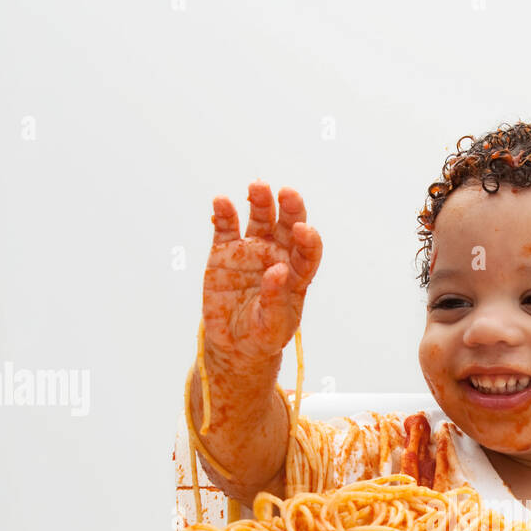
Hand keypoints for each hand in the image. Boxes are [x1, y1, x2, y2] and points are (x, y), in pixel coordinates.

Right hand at [203, 182, 322, 362]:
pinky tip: (222, 202)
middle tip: (288, 193)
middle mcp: (277, 255)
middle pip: (288, 226)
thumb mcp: (272, 326)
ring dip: (260, 201)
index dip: (309, 239)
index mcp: (296, 275)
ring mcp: (251, 250)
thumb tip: (279, 269)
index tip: (304, 230)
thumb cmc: (261, 336)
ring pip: (260, 219)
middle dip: (291, 208)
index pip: (308, 251)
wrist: (231, 343)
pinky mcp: (225, 252)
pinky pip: (225, 228)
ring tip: (258, 187)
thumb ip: (277, 299)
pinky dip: (224, 214)